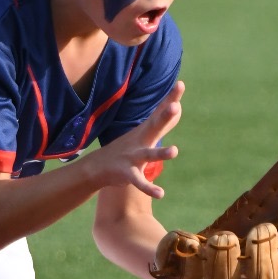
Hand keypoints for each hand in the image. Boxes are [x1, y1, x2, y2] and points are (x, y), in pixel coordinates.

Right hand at [87, 80, 183, 199]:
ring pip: (148, 154)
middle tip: (176, 106)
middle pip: (154, 126)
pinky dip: (149, 188)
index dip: (171, 99)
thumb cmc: (126, 148)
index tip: (181, 84)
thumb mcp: (142, 133)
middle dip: (165, 117)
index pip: (160, 112)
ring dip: (161, 153)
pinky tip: (160, 194)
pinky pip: (139, 182)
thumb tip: (174, 107)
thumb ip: (160, 122)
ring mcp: (133, 157)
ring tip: (175, 151)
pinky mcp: (127, 173)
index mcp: (145, 131)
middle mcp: (140, 141)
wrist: (96, 167)